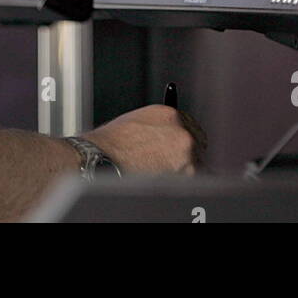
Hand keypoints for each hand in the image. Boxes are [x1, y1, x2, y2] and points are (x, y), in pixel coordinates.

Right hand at [82, 104, 206, 175]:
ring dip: (184, 171)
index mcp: (168, 114)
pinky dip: (181, 183)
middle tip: (171, 165)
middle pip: (196, 145)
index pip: (190, 126)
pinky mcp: (187, 172)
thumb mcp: (136, 124)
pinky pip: (192, 180)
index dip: (184, 140)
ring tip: (159, 174)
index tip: (183, 147)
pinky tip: (162, 182)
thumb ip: (157, 127)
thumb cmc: (110, 145)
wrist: (101, 160)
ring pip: (195, 164)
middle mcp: (181, 130)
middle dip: (187, 155)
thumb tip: (165, 138)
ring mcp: (186, 152)